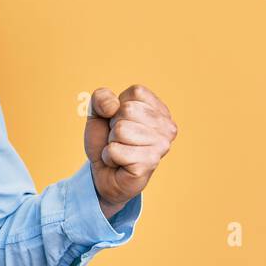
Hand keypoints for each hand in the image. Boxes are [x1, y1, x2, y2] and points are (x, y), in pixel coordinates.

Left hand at [84, 84, 176, 214]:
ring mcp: (161, 146)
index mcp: (160, 110)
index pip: (136, 92)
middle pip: (128, 110)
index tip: (120, 121)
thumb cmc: (106, 141)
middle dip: (113, 125)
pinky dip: (109, 156)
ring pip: (121, 130)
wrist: (104, 173)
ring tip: (120, 150)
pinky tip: (119, 163)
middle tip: (119, 139)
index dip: (118, 106)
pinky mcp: (149, 163)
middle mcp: (167, 127)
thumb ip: (101, 98)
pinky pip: (115, 150)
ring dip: (111, 142)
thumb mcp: (98, 113)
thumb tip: (113, 105)